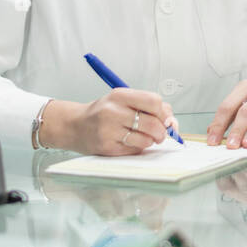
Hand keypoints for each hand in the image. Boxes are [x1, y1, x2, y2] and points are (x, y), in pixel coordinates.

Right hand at [44, 90, 175, 155]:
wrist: (74, 125)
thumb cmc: (104, 113)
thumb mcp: (123, 101)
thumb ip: (149, 107)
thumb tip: (172, 123)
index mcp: (120, 95)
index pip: (154, 101)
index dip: (164, 113)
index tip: (164, 118)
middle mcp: (113, 111)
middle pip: (152, 123)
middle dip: (161, 131)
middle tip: (159, 133)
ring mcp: (108, 131)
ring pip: (145, 140)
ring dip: (149, 141)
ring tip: (142, 137)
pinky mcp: (107, 148)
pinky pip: (134, 151)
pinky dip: (137, 148)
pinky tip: (128, 142)